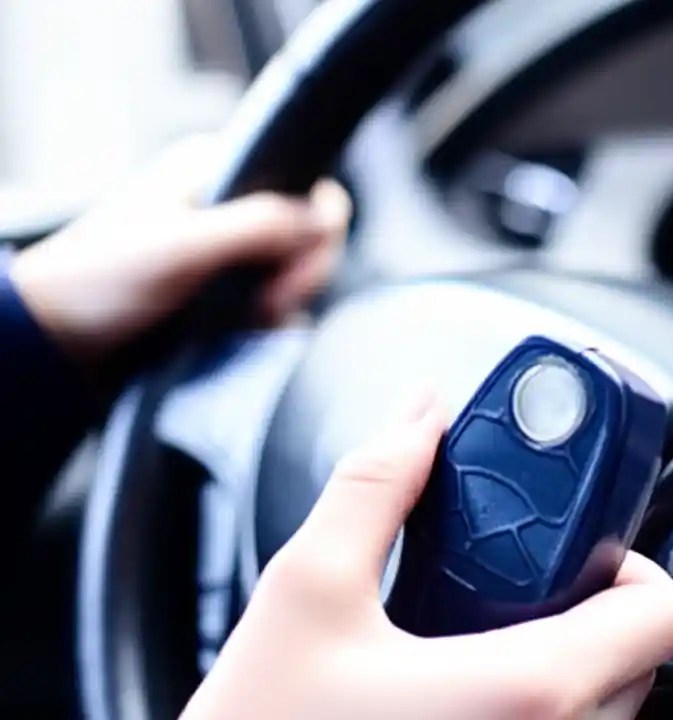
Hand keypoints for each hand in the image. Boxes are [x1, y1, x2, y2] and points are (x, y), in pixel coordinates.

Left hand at [9, 137, 350, 370]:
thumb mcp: (183, 246)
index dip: (315, 230)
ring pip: (296, 268)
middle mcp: (229, 200)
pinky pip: (276, 297)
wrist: (56, 335)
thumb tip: (325, 219)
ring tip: (248, 320)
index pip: (307, 184)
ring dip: (285, 300)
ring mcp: (229, 244)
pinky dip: (270, 317)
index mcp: (218, 168)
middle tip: (268, 305)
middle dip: (301, 274)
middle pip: (309, 231)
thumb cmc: (101, 279)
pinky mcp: (225, 284)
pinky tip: (244, 329)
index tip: (290, 272)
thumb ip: (258, 226)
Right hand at [181, 392, 672, 719]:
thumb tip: (419, 415)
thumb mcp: (307, 591)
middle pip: (640, 663)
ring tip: (482, 645)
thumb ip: (377, 487)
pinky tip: (461, 697)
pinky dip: (541, 713)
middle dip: (595, 615)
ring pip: (610, 714)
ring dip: (572, 669)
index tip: (582, 555)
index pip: (666, 616)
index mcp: (528, 692)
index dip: (636, 568)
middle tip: (523, 592)